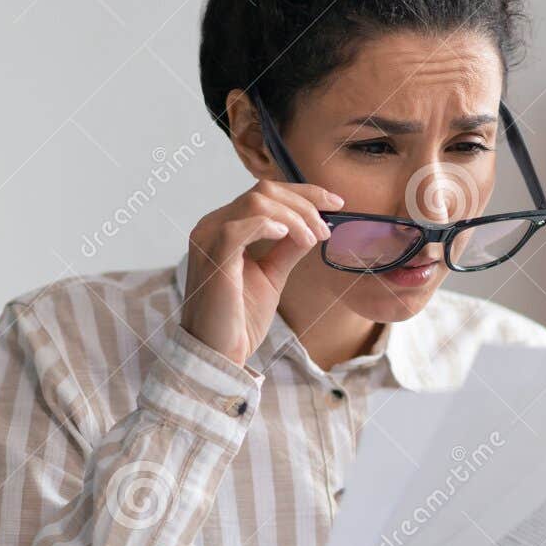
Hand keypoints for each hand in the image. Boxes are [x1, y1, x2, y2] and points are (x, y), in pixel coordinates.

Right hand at [181, 178, 342, 364]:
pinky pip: (239, 227)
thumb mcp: (271, 276)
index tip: (336, 204)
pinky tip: (288, 235)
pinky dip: (268, 225)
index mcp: (223, 227)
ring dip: (294, 217)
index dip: (304, 193)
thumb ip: (287, 248)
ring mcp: (208, 239)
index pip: (264, 193)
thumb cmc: (239, 319)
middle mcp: (211, 226)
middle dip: (304, 204)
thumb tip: (313, 226)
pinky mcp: (212, 258)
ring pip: (256, 202)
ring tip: (313, 240)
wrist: (218, 353)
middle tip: (326, 230)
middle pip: (263, 191)